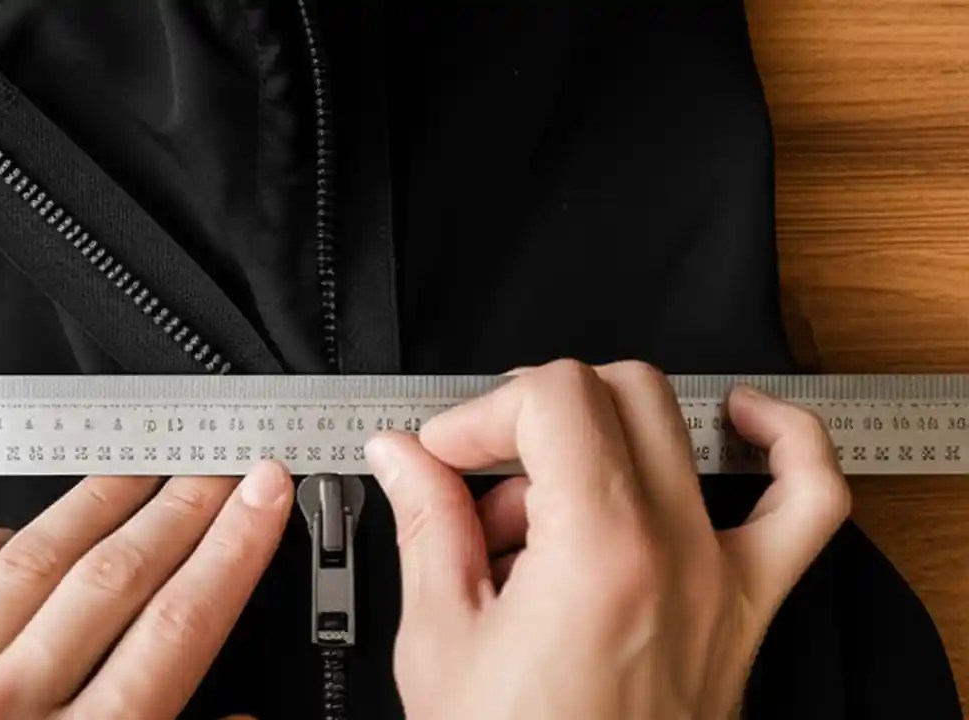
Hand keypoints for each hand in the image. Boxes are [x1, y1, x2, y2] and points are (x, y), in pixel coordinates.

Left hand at [0, 463, 291, 719]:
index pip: (180, 627)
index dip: (233, 550)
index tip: (263, 496)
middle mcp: (6, 710)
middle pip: (116, 580)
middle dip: (181, 512)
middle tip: (217, 468)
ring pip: (30, 562)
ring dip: (95, 506)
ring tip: (137, 470)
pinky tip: (5, 530)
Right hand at [366, 360, 849, 718]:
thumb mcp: (443, 643)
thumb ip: (427, 526)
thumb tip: (401, 458)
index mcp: (597, 552)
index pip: (552, 399)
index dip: (481, 414)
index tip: (445, 457)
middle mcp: (674, 552)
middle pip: (613, 393)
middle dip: (532, 414)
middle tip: (484, 473)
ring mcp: (723, 576)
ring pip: (682, 424)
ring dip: (604, 430)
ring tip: (547, 504)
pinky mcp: (749, 606)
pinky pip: (810, 499)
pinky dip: (784, 441)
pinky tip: (740, 423)